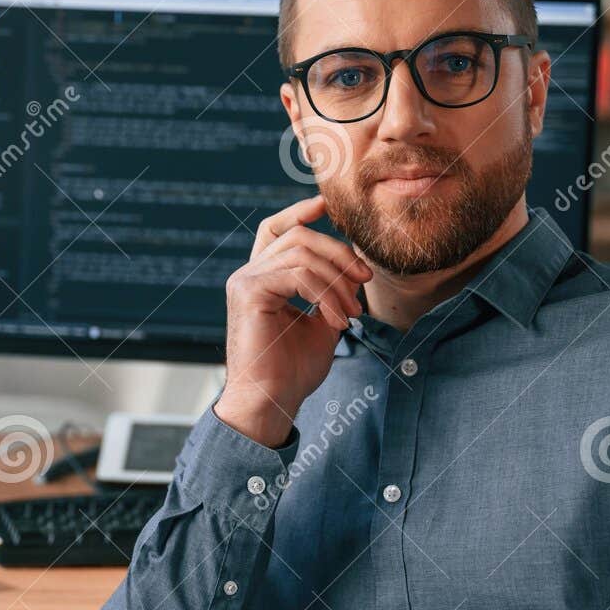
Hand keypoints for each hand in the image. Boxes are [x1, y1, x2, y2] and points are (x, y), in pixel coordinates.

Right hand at [215, 194, 371, 446]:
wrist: (271, 403)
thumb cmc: (291, 372)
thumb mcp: (322, 326)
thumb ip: (332, 296)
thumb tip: (354, 274)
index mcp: (262, 279)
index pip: (276, 230)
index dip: (300, 212)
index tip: (327, 206)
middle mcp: (248, 275)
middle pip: (297, 236)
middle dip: (338, 252)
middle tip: (365, 280)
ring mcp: (244, 281)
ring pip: (301, 253)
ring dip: (337, 281)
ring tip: (350, 314)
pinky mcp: (248, 292)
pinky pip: (297, 274)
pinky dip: (324, 294)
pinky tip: (336, 320)